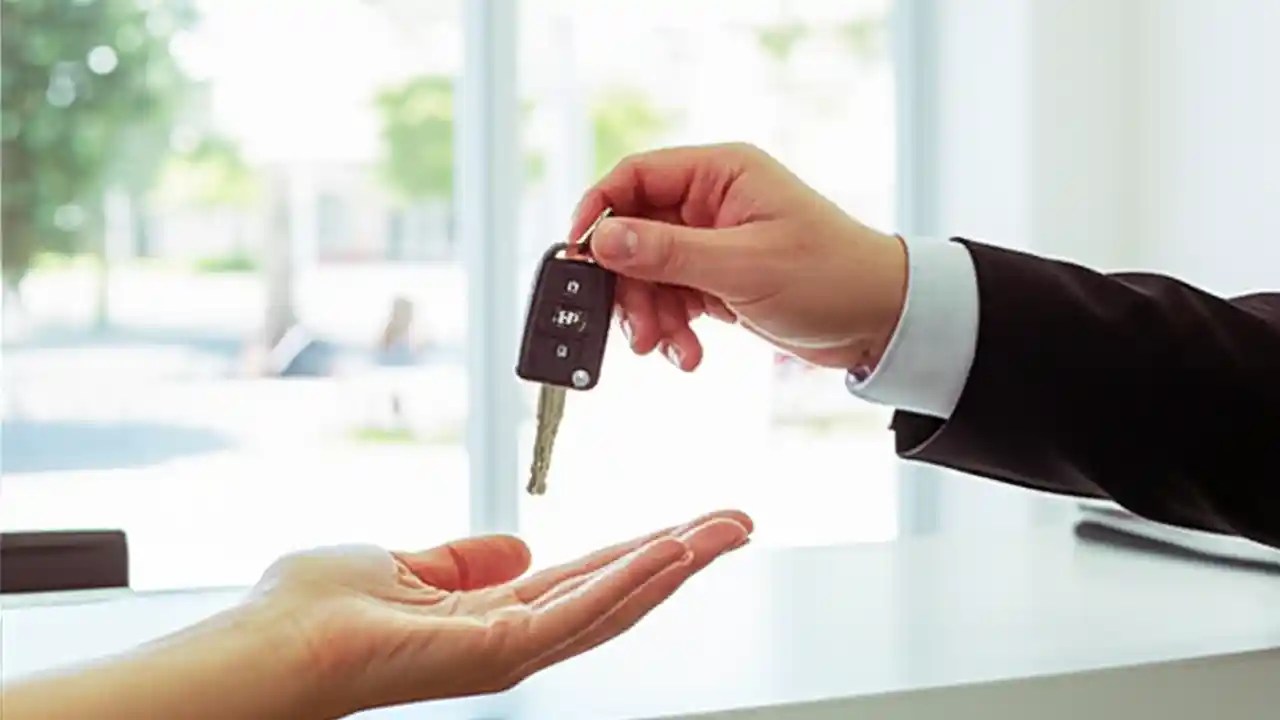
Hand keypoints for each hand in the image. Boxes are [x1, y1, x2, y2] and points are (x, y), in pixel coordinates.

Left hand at [251, 510, 751, 716]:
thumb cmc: (309, 612)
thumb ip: (463, 558)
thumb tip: (519, 545)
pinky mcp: (497, 654)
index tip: (690, 523)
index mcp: (491, 613)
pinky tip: (671, 552)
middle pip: (614, 592)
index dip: (642, 550)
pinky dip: (631, 582)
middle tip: (738, 523)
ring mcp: (508, 652)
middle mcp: (511, 638)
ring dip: (674, 565)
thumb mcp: (402, 563)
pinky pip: (579, 614)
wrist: (265, 649)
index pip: (586, 578)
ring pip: (612, 605)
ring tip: (724, 529)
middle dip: (680, 558)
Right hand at [570, 143, 907, 372]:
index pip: (635, 177)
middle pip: (634, 233)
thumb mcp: (743, 266)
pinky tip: (688, 353)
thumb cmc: (830, 277)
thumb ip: (668, 253)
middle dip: (628, 284)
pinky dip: (673, 328)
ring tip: (666, 349)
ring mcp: (713, 242)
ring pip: (649, 273)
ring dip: (649, 314)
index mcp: (720, 173)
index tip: (579, 254)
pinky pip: (673, 299)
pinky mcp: (719, 279)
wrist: (880, 321)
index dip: (599, 212)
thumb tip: (602, 240)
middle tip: (633, 327)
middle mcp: (711, 202)